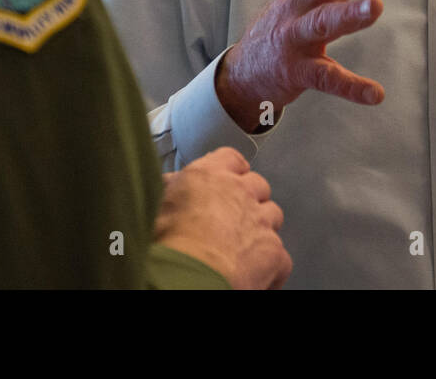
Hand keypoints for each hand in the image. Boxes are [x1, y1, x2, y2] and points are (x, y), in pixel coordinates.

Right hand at [153, 147, 291, 288]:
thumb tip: (171, 184)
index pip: (230, 159)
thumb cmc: (165, 244)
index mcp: (209, 176)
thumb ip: (170, 188)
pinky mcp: (274, 252)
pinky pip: (280, 257)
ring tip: (241, 248)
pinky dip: (270, 267)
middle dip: (248, 199)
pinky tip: (255, 276)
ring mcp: (260, 222)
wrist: (186, 277)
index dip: (231, 170)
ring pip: (272, 216)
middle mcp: (240, 193)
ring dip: (261, 228)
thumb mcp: (154, 205)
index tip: (229, 177)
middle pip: (257, 186)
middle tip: (231, 219)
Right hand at [216, 0, 401, 132]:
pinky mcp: (297, 71)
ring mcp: (295, 37)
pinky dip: (350, 86)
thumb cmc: (290, 20)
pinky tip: (375, 93)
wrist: (246, 70)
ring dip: (350, 14)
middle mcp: (298, 2)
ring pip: (322, 22)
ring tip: (378, 6)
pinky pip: (325, 78)